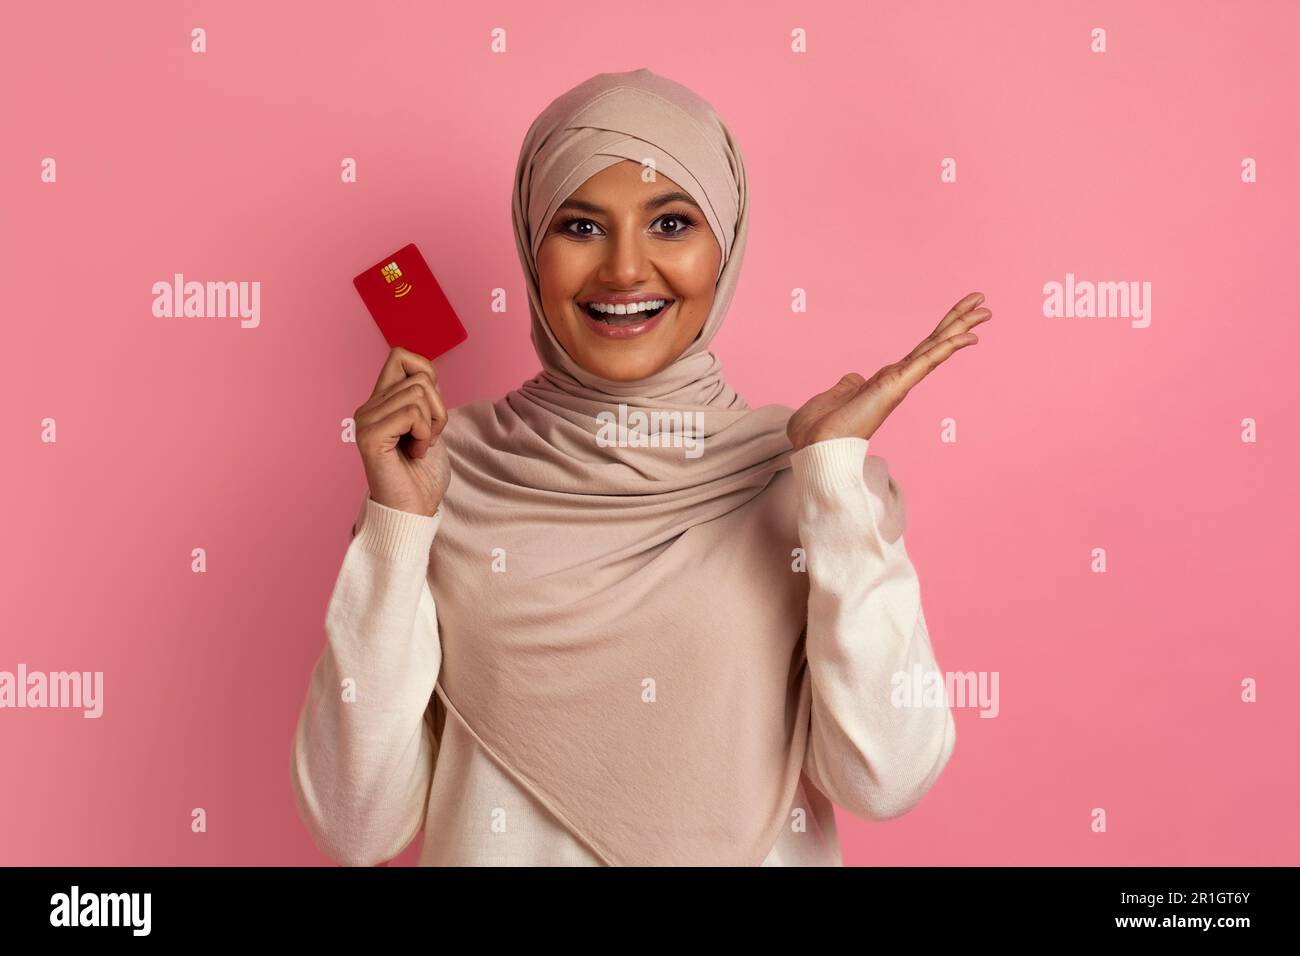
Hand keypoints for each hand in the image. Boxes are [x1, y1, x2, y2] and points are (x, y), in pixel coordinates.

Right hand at [354, 346, 450, 516]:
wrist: (415, 510)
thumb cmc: (423, 475)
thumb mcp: (430, 425)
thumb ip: (425, 397)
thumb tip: (428, 370)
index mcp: (381, 402)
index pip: (401, 355)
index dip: (427, 374)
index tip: (430, 411)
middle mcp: (369, 407)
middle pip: (419, 376)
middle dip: (438, 409)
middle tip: (428, 438)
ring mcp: (366, 420)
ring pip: (419, 393)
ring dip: (433, 424)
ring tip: (421, 447)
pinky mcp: (370, 436)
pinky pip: (412, 413)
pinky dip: (425, 434)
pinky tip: (415, 453)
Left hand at [787, 292, 990, 450]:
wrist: (815, 445)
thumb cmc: (820, 428)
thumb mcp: (837, 395)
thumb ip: (849, 385)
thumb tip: (854, 378)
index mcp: (885, 380)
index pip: (920, 350)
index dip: (940, 332)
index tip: (960, 314)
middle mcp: (897, 380)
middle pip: (934, 343)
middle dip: (959, 321)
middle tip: (982, 301)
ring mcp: (899, 383)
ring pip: (935, 348)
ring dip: (960, 327)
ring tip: (985, 309)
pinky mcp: (895, 387)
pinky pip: (925, 362)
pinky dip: (947, 348)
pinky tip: (968, 337)